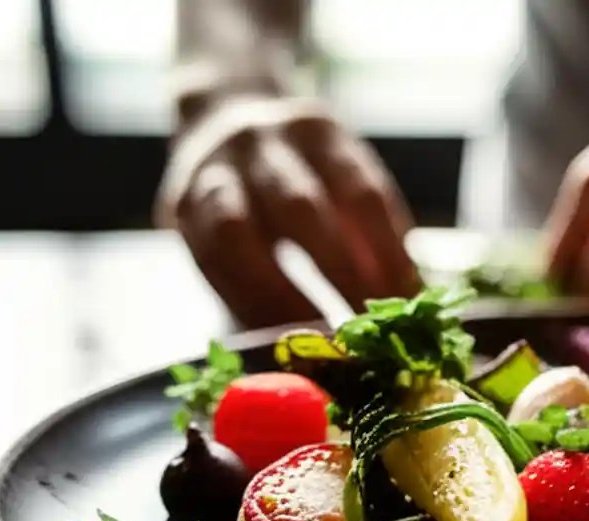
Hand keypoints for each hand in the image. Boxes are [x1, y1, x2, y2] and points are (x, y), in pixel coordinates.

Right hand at [156, 96, 418, 327]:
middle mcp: (261, 141)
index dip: (387, 253)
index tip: (408, 304)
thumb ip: (367, 228)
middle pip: (300, 209)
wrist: (220, 114)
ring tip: (310, 338)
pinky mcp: (178, 203)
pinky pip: (206, 259)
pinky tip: (267, 334)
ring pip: (236, 232)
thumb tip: (410, 305)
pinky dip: (239, 300)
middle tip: (362, 329)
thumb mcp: (339, 172)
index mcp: (318, 132)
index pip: (362, 193)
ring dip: (276, 294)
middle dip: (335, 274)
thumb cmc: (301, 168)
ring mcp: (212, 169)